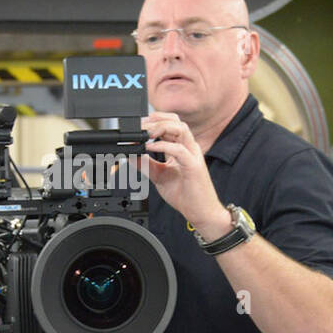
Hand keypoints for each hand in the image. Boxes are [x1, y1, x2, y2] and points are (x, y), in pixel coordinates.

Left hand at [140, 112, 230, 239]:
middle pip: (175, 121)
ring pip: (180, 129)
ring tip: (145, 133)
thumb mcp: (159, 176)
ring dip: (160, 127)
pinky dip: (163, 145)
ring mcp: (193, 155)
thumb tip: (131, 156)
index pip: (169, 124)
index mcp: (182, 148)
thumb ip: (146, 165)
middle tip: (139, 126)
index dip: (153, 121)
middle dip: (155, 119)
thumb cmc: (186, 195)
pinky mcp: (194, 166)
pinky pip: (179, 150)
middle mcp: (189, 148)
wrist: (200, 213)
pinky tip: (149, 147)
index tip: (137, 125)